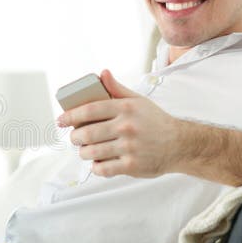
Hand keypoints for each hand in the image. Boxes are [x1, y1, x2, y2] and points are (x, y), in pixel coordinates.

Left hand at [57, 69, 183, 177]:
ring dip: (83, 153)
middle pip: (87, 133)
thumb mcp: (138, 101)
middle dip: (75, 137)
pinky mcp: (132, 166)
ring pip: (92, 152)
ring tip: (85, 151)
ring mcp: (129, 147)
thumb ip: (117, 89)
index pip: (90, 109)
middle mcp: (127, 127)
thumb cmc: (155, 121)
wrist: (180, 144)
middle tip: (75, 138)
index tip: (61, 120)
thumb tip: (102, 73)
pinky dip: (96, 167)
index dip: (71, 115)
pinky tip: (98, 163)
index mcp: (125, 108)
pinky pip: (103, 169)